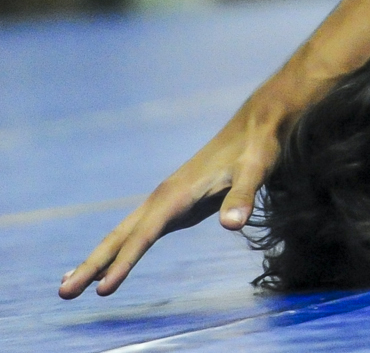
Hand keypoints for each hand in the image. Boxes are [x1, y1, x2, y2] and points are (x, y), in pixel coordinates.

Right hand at [59, 95, 284, 297]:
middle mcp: (163, 197)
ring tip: (69, 286)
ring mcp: (165, 201)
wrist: (257, 125)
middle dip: (92, 265)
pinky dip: (119, 252)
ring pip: (124, 235)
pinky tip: (107, 268)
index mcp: (177, 193)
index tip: (102, 290)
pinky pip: (138, 234)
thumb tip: (232, 225)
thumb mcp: (257, 170)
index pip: (144, 235)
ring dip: (98, 260)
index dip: (124, 263)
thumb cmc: (258, 148)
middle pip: (120, 236)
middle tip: (62, 294)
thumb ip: (243, 197)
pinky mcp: (174, 205)